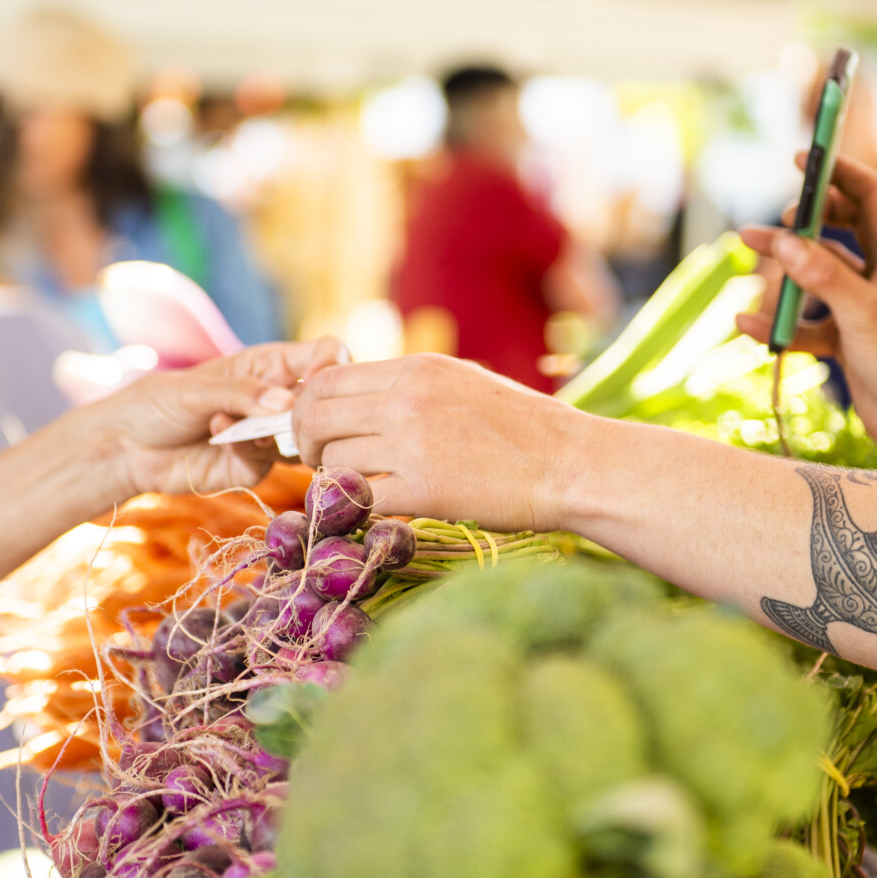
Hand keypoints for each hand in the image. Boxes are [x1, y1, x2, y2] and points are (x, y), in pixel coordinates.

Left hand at [98, 338, 350, 497]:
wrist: (126, 447)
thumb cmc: (158, 402)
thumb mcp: (198, 388)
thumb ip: (243, 393)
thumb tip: (288, 404)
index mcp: (269, 364)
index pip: (323, 355)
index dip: (332, 365)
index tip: (320, 381)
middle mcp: (275, 399)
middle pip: (320, 402)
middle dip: (305, 409)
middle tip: (275, 413)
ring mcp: (266, 435)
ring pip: (301, 438)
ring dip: (274, 433)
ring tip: (237, 426)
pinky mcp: (252, 467)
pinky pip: (269, 462)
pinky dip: (249, 452)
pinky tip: (221, 440)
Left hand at [294, 354, 581, 531]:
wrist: (570, 464)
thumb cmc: (523, 426)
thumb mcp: (462, 381)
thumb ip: (408, 385)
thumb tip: (357, 396)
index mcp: (415, 368)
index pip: (326, 380)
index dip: (307, 408)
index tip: (315, 429)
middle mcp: (406, 400)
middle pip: (315, 417)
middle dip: (305, 443)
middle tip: (319, 461)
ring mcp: (413, 445)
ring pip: (333, 460)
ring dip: (333, 478)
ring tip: (355, 487)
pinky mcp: (424, 491)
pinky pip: (361, 499)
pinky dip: (359, 507)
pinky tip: (377, 508)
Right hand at [735, 153, 876, 473]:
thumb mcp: (861, 313)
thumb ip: (822, 275)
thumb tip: (784, 242)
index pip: (869, 195)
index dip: (837, 172)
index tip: (802, 158)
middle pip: (840, 226)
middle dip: (803, 219)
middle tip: (774, 219)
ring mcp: (864, 304)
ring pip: (817, 271)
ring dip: (783, 265)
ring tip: (746, 251)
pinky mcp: (850, 336)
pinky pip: (809, 318)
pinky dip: (782, 320)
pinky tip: (749, 327)